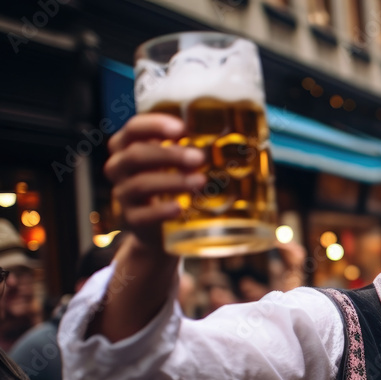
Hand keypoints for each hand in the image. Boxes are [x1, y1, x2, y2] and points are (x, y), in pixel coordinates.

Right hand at [104, 113, 205, 248]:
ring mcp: (123, 195)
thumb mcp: (176, 163)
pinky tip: (180, 208)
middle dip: (170, 154)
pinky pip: (143, 215)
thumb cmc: (170, 185)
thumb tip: (236, 135)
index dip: (155, 125)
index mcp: (128, 146)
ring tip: (200, 180)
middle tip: (200, 157)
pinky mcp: (132, 220)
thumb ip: (191, 147)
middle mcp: (119, 168)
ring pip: (141, 184)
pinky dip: (162, 211)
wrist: (159, 229)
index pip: (134, 128)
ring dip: (172, 181)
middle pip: (137, 155)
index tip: (182, 128)